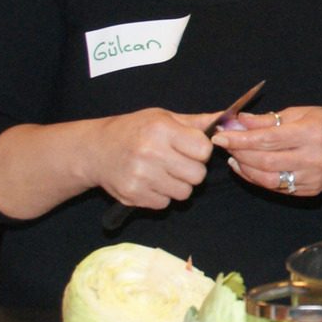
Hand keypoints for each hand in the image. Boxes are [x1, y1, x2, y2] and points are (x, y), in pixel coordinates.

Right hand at [91, 109, 218, 208]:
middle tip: (176, 162)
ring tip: (163, 172)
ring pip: (184, 192)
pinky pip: (165, 203)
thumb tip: (227, 119)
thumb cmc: (133, 130)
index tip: (190, 148)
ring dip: (178, 185)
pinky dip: (161, 196)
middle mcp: (150, 152)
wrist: (94, 150)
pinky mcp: (133, 196)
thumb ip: (195, 122)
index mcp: (161, 129)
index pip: (204, 150)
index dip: (201, 151)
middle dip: (192, 170)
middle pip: (198, 175)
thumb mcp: (162, 118)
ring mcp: (141, 176)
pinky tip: (149, 182)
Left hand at [214, 106, 321, 196]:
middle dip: (239, 152)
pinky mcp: (310, 191)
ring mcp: (312, 178)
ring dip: (245, 169)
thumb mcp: (302, 112)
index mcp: (311, 133)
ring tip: (234, 157)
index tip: (220, 135)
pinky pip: (277, 188)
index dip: (240, 138)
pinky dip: (258, 179)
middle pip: (265, 160)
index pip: (267, 139)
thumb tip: (238, 121)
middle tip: (223, 144)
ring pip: (268, 179)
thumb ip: (269, 119)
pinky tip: (248, 168)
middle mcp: (313, 158)